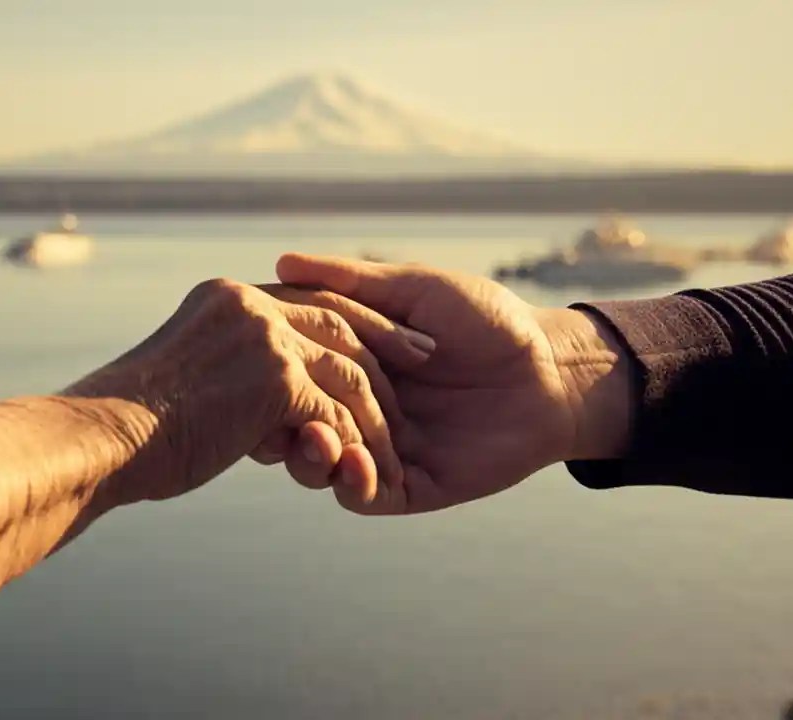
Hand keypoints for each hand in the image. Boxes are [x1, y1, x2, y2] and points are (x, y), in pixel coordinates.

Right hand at [63, 278, 432, 505]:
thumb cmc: (117, 419)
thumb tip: (252, 385)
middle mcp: (250, 308)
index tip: (386, 355)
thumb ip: (225, 362)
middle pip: (340, 325)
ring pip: (345, 370)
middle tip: (417, 389)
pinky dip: (357, 444)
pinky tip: (365, 470)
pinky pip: (337, 412)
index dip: (351, 327)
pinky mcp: (275, 382)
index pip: (310, 303)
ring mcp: (263, 340)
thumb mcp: (178, 379)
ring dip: (373, 413)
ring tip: (392, 449)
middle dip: (387, 356)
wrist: (93, 440)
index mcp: (230, 300)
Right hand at [271, 254, 633, 514]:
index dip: (262, 377)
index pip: (289, 375)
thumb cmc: (487, 318)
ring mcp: (380, 450)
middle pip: (294, 426)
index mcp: (347, 364)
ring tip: (317, 442)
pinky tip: (357, 465)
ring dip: (311, 459)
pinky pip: (369, 495)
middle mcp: (355, 409)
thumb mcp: (413, 289)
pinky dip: (354, 484)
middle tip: (269, 420)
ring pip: (324, 466)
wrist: (552, 368)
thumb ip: (349, 281)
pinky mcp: (410, 487)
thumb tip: (281, 260)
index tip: (241, 369)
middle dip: (277, 428)